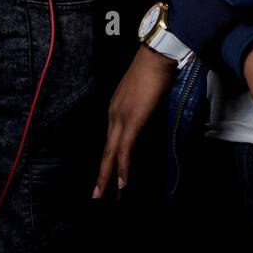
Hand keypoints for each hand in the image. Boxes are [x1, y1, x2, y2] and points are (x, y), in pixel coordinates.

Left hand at [93, 44, 176, 200]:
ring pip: (112, 154)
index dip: (108, 159)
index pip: (110, 140)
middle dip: (101, 175)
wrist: (155, 56)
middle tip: (96, 195)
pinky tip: (121, 183)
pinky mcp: (132, 121)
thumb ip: (142, 109)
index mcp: (115, 109)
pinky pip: (125, 150)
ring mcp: (121, 118)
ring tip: (105, 196)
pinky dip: (122, 168)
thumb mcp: (144, 95)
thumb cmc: (153, 70)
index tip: (106, 175)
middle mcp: (113, 115)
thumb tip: (147, 121)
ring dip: (108, 177)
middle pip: (106, 150)